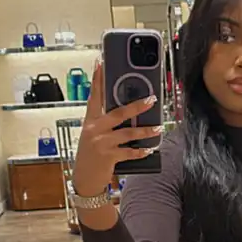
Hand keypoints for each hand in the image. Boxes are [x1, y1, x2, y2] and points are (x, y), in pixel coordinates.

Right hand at [72, 64, 161, 196]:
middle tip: (152, 99)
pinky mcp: (108, 157)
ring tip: (158, 127)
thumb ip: (105, 123)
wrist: (83, 179)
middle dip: (136, 105)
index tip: (100, 62)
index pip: (94, 96)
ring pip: (127, 133)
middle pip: (118, 113)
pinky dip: (141, 151)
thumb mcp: (93, 135)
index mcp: (90, 121)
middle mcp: (95, 129)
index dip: (97, 79)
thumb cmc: (90, 155)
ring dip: (145, 130)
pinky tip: (150, 149)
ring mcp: (101, 143)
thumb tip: (128, 112)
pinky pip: (129, 152)